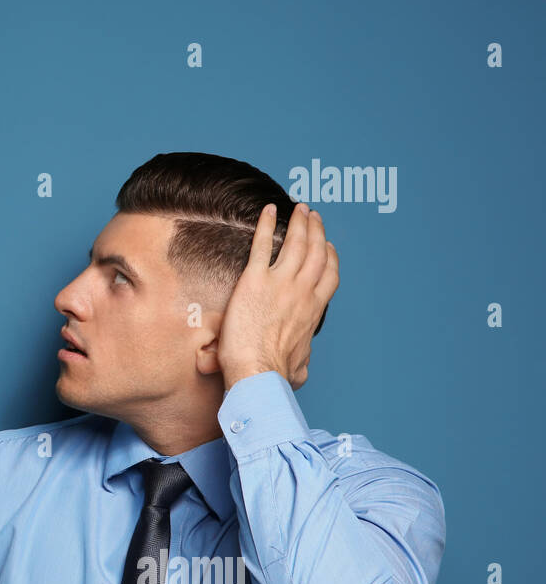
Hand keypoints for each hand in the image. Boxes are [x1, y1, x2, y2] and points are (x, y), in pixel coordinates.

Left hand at [217, 202, 338, 391]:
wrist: (257, 373)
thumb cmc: (273, 375)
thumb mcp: (297, 370)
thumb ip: (301, 363)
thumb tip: (301, 371)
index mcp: (313, 311)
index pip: (328, 277)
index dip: (330, 257)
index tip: (327, 246)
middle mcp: (302, 292)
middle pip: (316, 253)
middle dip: (317, 231)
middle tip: (313, 216)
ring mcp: (280, 284)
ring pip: (297, 244)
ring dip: (300, 223)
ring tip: (299, 209)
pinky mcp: (254, 280)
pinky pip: (263, 244)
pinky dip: (267, 224)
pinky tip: (269, 210)